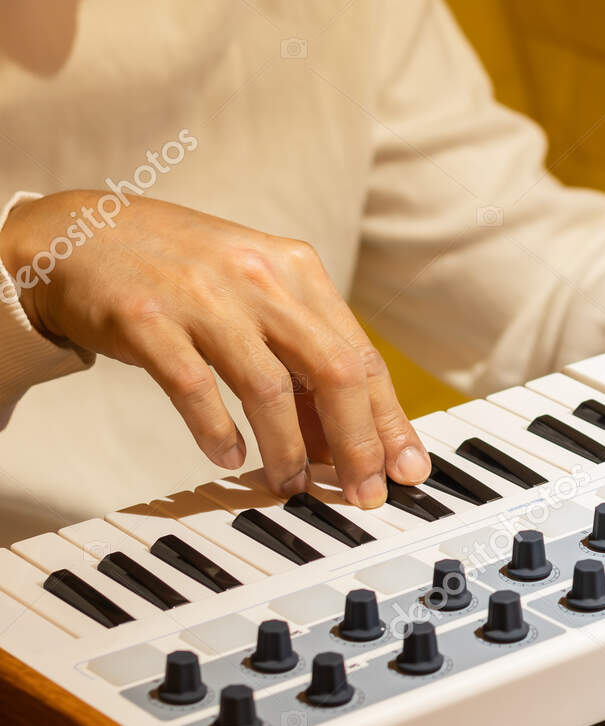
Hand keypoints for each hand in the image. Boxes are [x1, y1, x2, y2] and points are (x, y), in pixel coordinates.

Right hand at [0, 192, 428, 505]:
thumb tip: (341, 436)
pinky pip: (195, 388)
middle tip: (363, 493)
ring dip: (288, 448)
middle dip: (356, 442)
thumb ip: (299, 354)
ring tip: (291, 484)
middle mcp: (259, 278)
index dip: (387, 420)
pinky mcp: (147, 320)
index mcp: (297, 269)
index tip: (405, 468)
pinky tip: (229, 457)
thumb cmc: (180, 272)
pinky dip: (217, 431)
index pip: (360, 356)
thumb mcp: (253, 293)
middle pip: (332, 372)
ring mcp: (203, 297)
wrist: (78, 233)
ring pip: (269, 387)